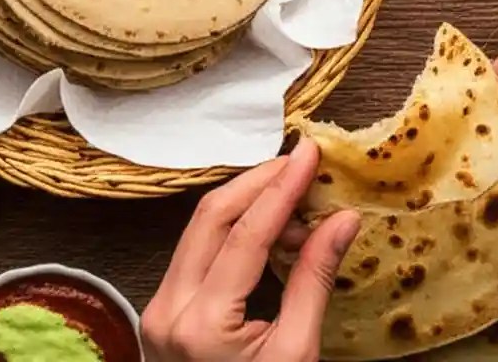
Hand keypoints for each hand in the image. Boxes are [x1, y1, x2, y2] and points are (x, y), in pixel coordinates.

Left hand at [141, 140, 360, 360]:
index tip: (309, 154)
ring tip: (295, 199)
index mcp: (201, 324)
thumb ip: (313, 282)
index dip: (281, 187)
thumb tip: (341, 221)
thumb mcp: (297, 354)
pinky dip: (230, 234)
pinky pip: (193, 254)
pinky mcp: (158, 312)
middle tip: (300, 163)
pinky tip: (267, 232)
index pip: (244, 233)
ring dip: (245, 205)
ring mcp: (156, 310)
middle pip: (211, 218)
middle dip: (258, 183)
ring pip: (197, 230)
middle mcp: (167, 309)